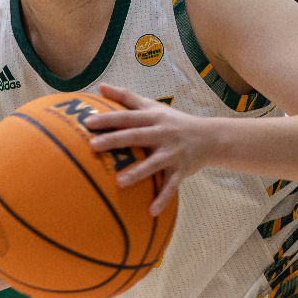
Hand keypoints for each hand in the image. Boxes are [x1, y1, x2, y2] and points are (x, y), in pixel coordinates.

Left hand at [86, 83, 222, 214]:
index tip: (87, 122)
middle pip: (136, 136)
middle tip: (93, 146)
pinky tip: (151, 211)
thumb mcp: (152, 106)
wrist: (210, 137)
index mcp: (153, 118)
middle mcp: (162, 133)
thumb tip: (100, 86)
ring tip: (119, 183)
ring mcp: (172, 153)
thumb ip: (126, 97)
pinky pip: (171, 186)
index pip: (127, 117)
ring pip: (154, 163)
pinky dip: (163, 199)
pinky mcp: (182, 170)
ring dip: (137, 173)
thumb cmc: (173, 121)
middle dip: (115, 141)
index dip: (108, 119)